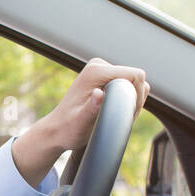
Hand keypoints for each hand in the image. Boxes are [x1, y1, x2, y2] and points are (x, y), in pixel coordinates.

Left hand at [11, 59, 149, 188]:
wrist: (56, 130)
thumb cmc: (68, 129)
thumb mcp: (81, 122)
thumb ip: (92, 108)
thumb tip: (99, 94)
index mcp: (96, 70)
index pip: (136, 75)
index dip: (138, 97)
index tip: (128, 115)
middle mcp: (99, 65)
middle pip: (136, 79)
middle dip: (135, 100)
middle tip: (120, 119)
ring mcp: (101, 70)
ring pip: (133, 83)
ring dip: (131, 101)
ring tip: (114, 117)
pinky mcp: (103, 77)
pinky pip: (126, 85)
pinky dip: (126, 99)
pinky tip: (113, 112)